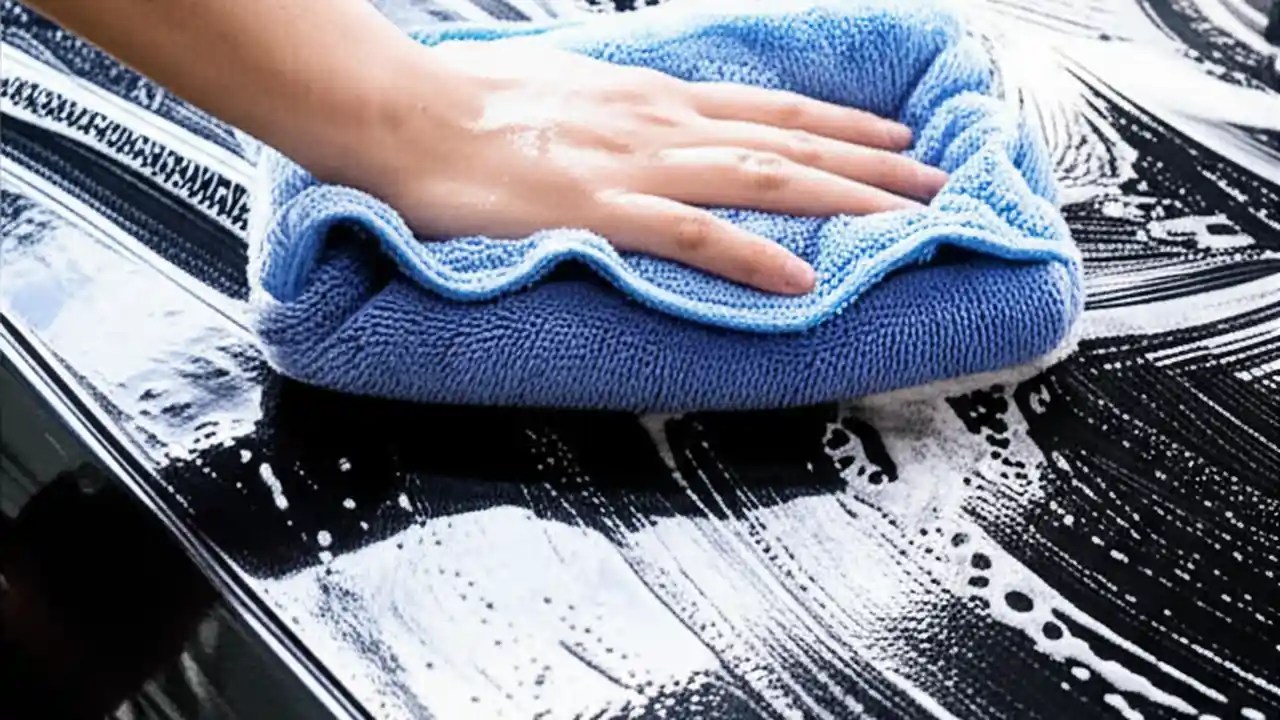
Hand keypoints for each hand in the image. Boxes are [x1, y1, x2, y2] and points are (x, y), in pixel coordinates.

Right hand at [346, 40, 947, 294]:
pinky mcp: (599, 211)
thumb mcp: (567, 90)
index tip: (893, 138)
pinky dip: (753, 255)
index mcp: (651, 99)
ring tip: (904, 219)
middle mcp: (659, 124)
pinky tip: (801, 277)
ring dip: (840, 197)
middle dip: (869, 164)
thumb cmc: (471, 104)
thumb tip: (652, 125)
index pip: (768, 109)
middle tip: (935, 182)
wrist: (404, 113)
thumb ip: (622, 114)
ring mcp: (634, 167)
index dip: (839, 125)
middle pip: (786, 141)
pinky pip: (692, 235)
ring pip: (761, 178)